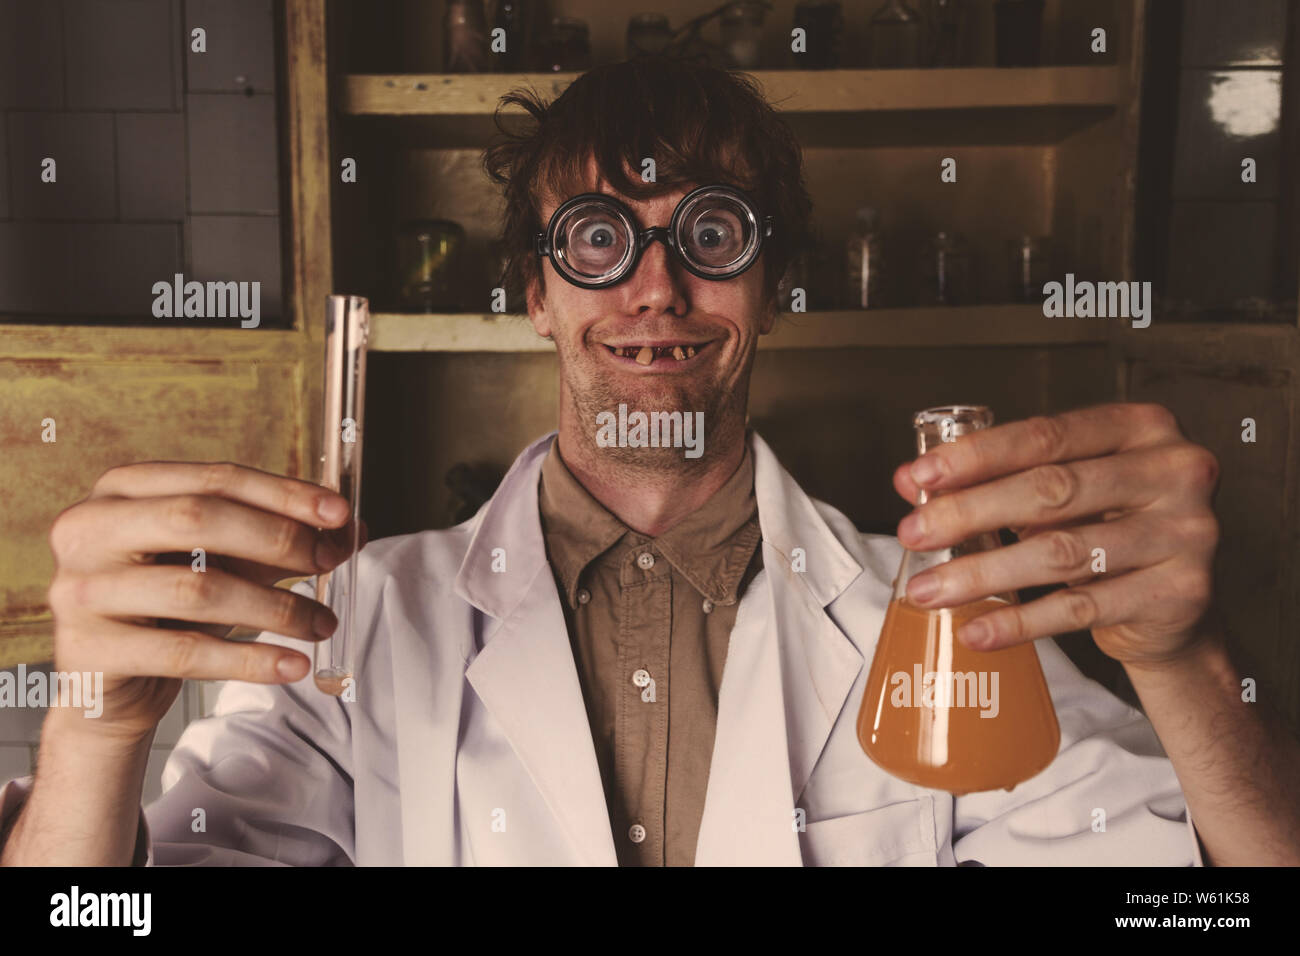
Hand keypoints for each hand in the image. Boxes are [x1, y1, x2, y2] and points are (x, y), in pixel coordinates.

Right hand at [45, 462, 362, 739]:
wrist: (112, 689)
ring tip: (322, 624)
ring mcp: (80, 589)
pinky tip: (293, 665)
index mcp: (122, 490)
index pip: (214, 478)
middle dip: (278, 539)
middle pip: (198, 518)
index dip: (283, 494)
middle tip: (330, 562)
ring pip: (197, 588)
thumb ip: (277, 541)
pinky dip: (251, 659)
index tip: (340, 514)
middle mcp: (89, 528)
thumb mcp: (223, 564)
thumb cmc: (168, 611)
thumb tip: (350, 530)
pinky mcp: (88, 651)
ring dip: (276, 607)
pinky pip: (186, 653)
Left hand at [891, 403, 1219, 667]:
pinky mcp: (1178, 593)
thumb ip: (995, 479)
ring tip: (929, 589)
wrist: (1174, 605)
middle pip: (1051, 490)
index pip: (1046, 435)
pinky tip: (977, 629)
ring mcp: (1185, 534)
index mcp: (1142, 428)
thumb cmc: (1108, 529)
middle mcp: (1174, 472)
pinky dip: (1020, 621)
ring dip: (982, 573)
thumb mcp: (1063, 492)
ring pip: (1061, 552)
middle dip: (969, 513)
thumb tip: (911, 481)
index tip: (919, 476)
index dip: (976, 455)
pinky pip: (1080, 609)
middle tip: (913, 533)